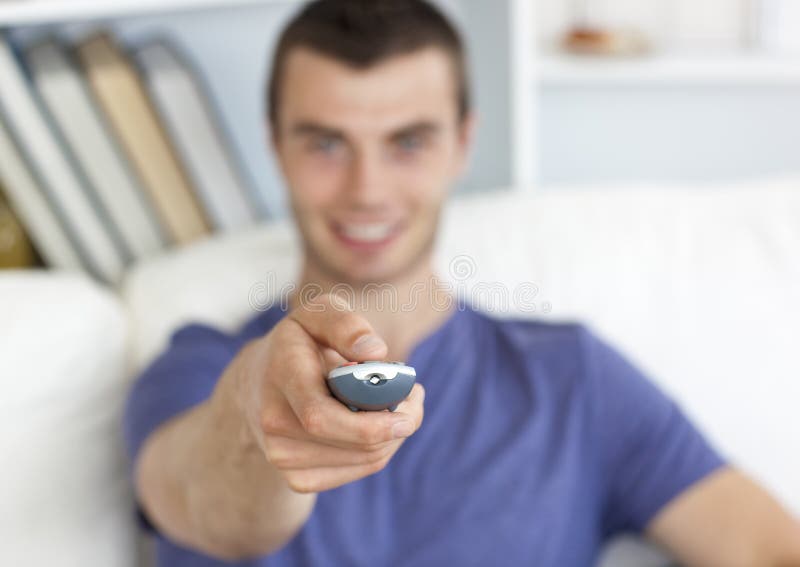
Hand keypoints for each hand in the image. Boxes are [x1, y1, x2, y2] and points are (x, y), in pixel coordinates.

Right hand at [224, 293, 424, 493]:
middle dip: (398, 423)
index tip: (408, 411)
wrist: (256, 383)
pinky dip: (381, 449)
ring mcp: (282, 457)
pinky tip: (379, 425)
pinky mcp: (297, 478)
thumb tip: (375, 352)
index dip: (370, 424)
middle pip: (354, 443)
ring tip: (399, 405)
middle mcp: (274, 423)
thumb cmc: (299, 343)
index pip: (321, 416)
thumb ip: (344, 324)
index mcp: (281, 376)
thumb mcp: (316, 315)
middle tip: (414, 396)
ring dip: (394, 435)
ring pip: (365, 459)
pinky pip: (359, 469)